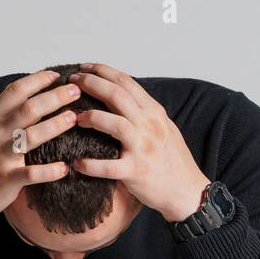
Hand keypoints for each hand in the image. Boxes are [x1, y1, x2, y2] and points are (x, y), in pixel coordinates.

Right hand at [0, 70, 81, 227]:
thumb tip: (20, 98)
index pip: (15, 91)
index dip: (38, 80)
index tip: (56, 76)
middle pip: (29, 109)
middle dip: (55, 97)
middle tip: (75, 92)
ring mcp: (1, 157)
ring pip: (34, 136)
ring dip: (57, 125)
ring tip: (74, 118)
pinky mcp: (7, 179)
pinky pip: (34, 173)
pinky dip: (51, 171)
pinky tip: (65, 167)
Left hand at [67, 63, 210, 222]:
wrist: (187, 190)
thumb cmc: (172, 160)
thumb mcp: (163, 127)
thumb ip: (144, 111)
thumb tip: (122, 95)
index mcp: (153, 112)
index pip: (125, 82)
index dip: (102, 71)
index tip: (83, 68)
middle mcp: (149, 125)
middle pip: (117, 95)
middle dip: (91, 84)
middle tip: (72, 83)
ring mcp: (143, 147)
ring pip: (114, 123)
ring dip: (91, 117)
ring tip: (74, 119)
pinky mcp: (136, 171)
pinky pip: (108, 167)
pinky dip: (90, 165)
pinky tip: (77, 164)